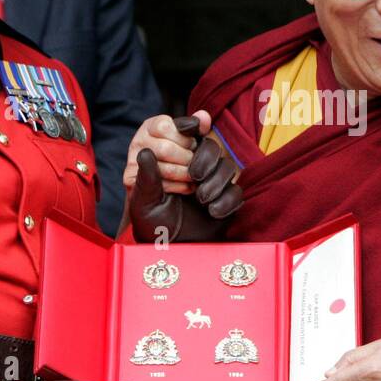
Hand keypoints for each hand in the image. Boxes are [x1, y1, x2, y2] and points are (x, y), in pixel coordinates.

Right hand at [123, 111, 210, 195]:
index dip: (184, 139)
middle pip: (165, 149)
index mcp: (151, 125)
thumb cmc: (178, 156)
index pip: (165, 127)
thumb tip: (204, 117)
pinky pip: (160, 184)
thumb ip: (195, 126)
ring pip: (165, 168)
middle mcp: (138, 140)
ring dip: (186, 173)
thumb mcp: (187, 138)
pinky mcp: (132, 180)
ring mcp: (132, 160)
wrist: (159, 190)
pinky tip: (187, 186)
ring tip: (193, 175)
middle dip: (187, 158)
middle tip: (193, 162)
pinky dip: (179, 187)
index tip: (192, 145)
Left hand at [127, 114, 242, 242]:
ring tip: (200, 199)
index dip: (188, 130)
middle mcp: (195, 166)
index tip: (192, 131)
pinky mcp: (227, 198)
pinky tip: (212, 211)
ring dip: (215, 182)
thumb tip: (145, 152)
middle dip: (204, 159)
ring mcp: (213, 181)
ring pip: (227, 166)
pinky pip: (236, 192)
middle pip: (211, 146)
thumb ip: (146, 177)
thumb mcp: (144, 201)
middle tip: (193, 176)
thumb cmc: (153, 224)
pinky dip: (226, 200)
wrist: (173, 250)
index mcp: (173, 159)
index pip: (185, 133)